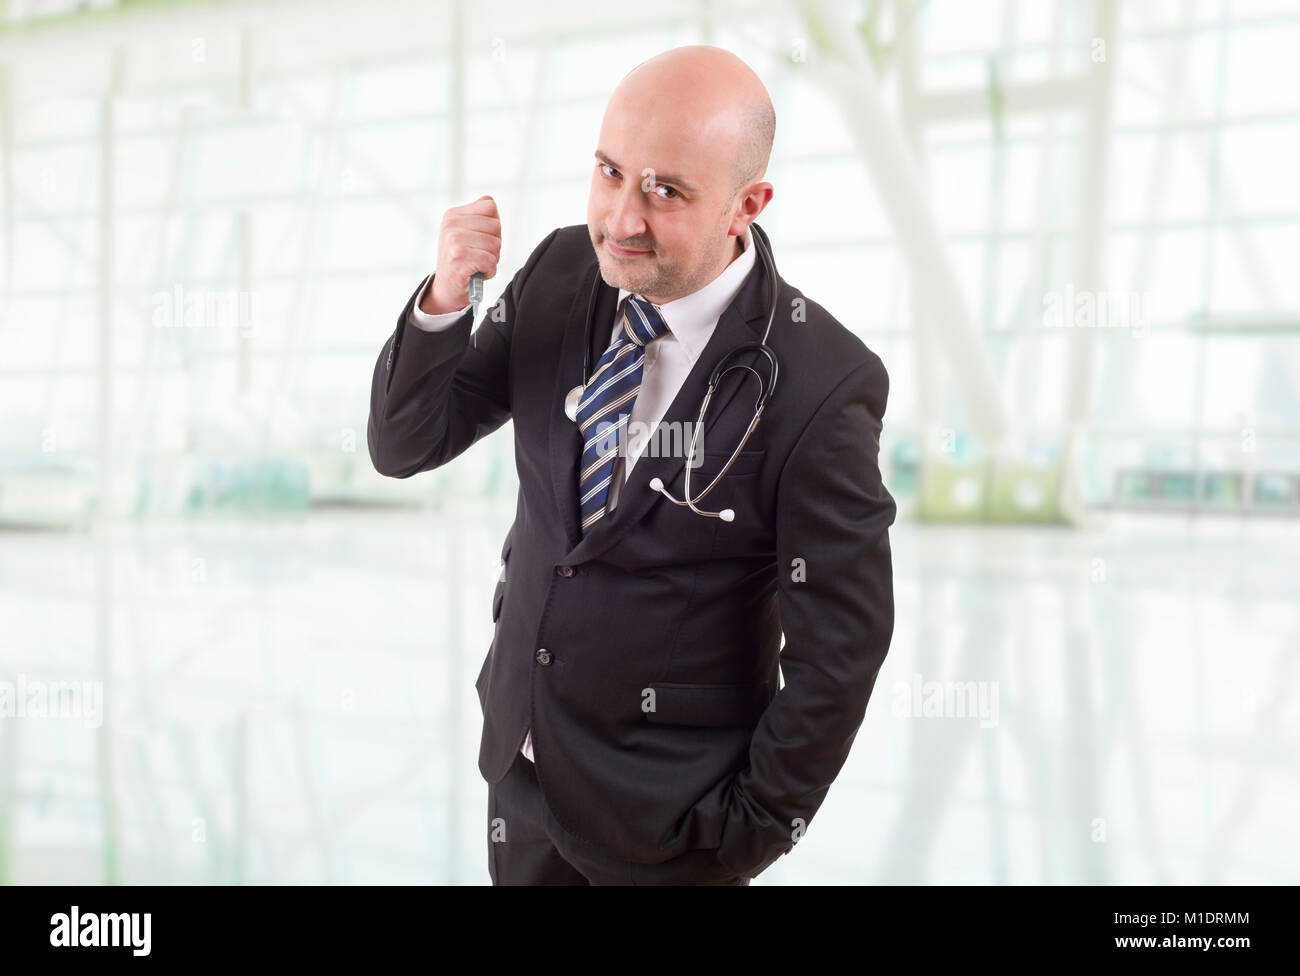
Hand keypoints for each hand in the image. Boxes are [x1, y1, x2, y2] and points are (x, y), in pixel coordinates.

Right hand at [422, 195, 500, 314]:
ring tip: (477, 265)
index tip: (480, 240)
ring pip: (495, 244)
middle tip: (478, 256)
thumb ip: (480, 216)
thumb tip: (490, 202)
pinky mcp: (459, 258)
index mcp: (453, 215)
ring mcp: (453, 240)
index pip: (490, 206)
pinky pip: (491, 261)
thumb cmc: (463, 261)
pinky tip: (477, 273)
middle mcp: (451, 224)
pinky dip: (490, 271)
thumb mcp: (468, 233)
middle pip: (496, 226)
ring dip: (492, 259)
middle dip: (494, 245)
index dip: (493, 226)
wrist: (447, 290)